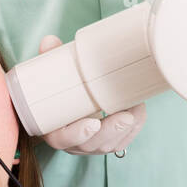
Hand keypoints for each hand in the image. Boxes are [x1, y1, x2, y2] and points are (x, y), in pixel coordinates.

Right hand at [36, 35, 146, 154]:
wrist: (59, 104)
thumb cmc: (53, 91)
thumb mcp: (48, 73)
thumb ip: (48, 59)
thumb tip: (50, 41)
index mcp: (52, 129)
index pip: (62, 139)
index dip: (77, 134)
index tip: (93, 123)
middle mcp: (71, 142)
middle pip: (92, 145)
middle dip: (111, 131)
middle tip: (125, 116)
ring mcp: (90, 145)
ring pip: (109, 144)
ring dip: (126, 128)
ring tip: (137, 108)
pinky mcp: (106, 142)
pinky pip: (122, 142)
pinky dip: (133, 127)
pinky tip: (138, 110)